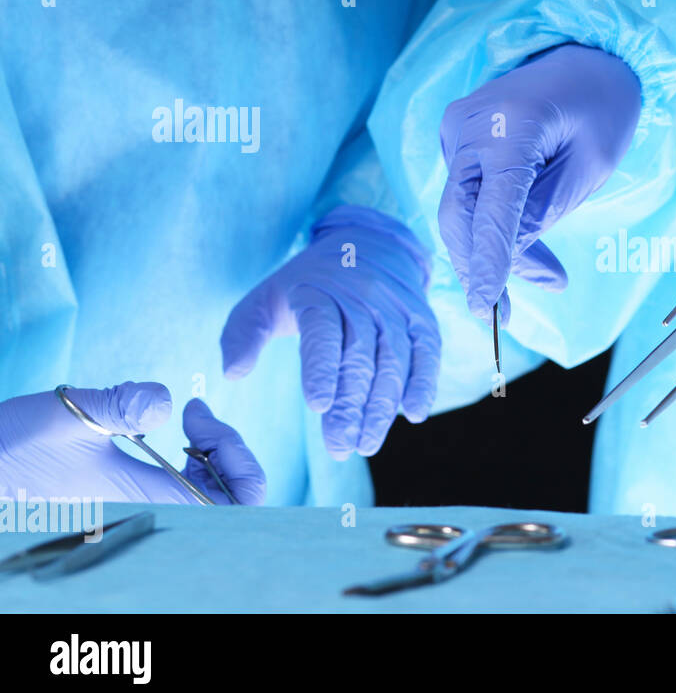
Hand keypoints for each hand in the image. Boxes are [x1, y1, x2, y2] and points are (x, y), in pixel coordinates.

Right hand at [0, 382, 264, 503]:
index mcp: (145, 499)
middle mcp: (149, 510)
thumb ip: (121, 405)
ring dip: (213, 457)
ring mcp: (142, 507)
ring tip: (190, 421)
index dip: (237, 461)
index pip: (230, 503)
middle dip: (230, 454)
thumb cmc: (15, 444)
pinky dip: (193, 461)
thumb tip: (165, 401)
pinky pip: (183, 489)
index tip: (198, 417)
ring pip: (208, 495)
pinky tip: (173, 437)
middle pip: (230, 501)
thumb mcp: (70, 414)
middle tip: (198, 416)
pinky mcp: (132, 499)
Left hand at [221, 205, 439, 458]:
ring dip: (382, 405)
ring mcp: (396, 307)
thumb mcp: (267, 298)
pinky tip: (414, 413)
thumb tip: (232, 373)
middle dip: (351, 405)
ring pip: (393, 359)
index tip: (318, 406)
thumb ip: (243, 333)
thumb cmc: (309, 286)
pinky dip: (424, 383)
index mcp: (318, 292)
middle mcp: (363, 297)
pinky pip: (427, 352)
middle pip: (359, 355)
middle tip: (340, 446)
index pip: (322, 331)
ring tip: (367, 443)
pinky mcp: (421, 319)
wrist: (368, 245)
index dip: (322, 368)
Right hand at [438, 43, 640, 321]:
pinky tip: (526, 238)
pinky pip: (467, 194)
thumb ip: (544, 213)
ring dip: (491, 251)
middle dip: (483, 268)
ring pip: (462, 211)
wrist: (587, 56)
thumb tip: (510, 261)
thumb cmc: (601, 109)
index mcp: (510, 126)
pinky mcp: (457, 138)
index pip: (491, 210)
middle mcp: (469, 125)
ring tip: (547, 273)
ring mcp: (456, 128)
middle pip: (460, 217)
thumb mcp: (589, 168)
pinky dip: (490, 224)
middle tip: (512, 313)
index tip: (487, 309)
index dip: (488, 264)